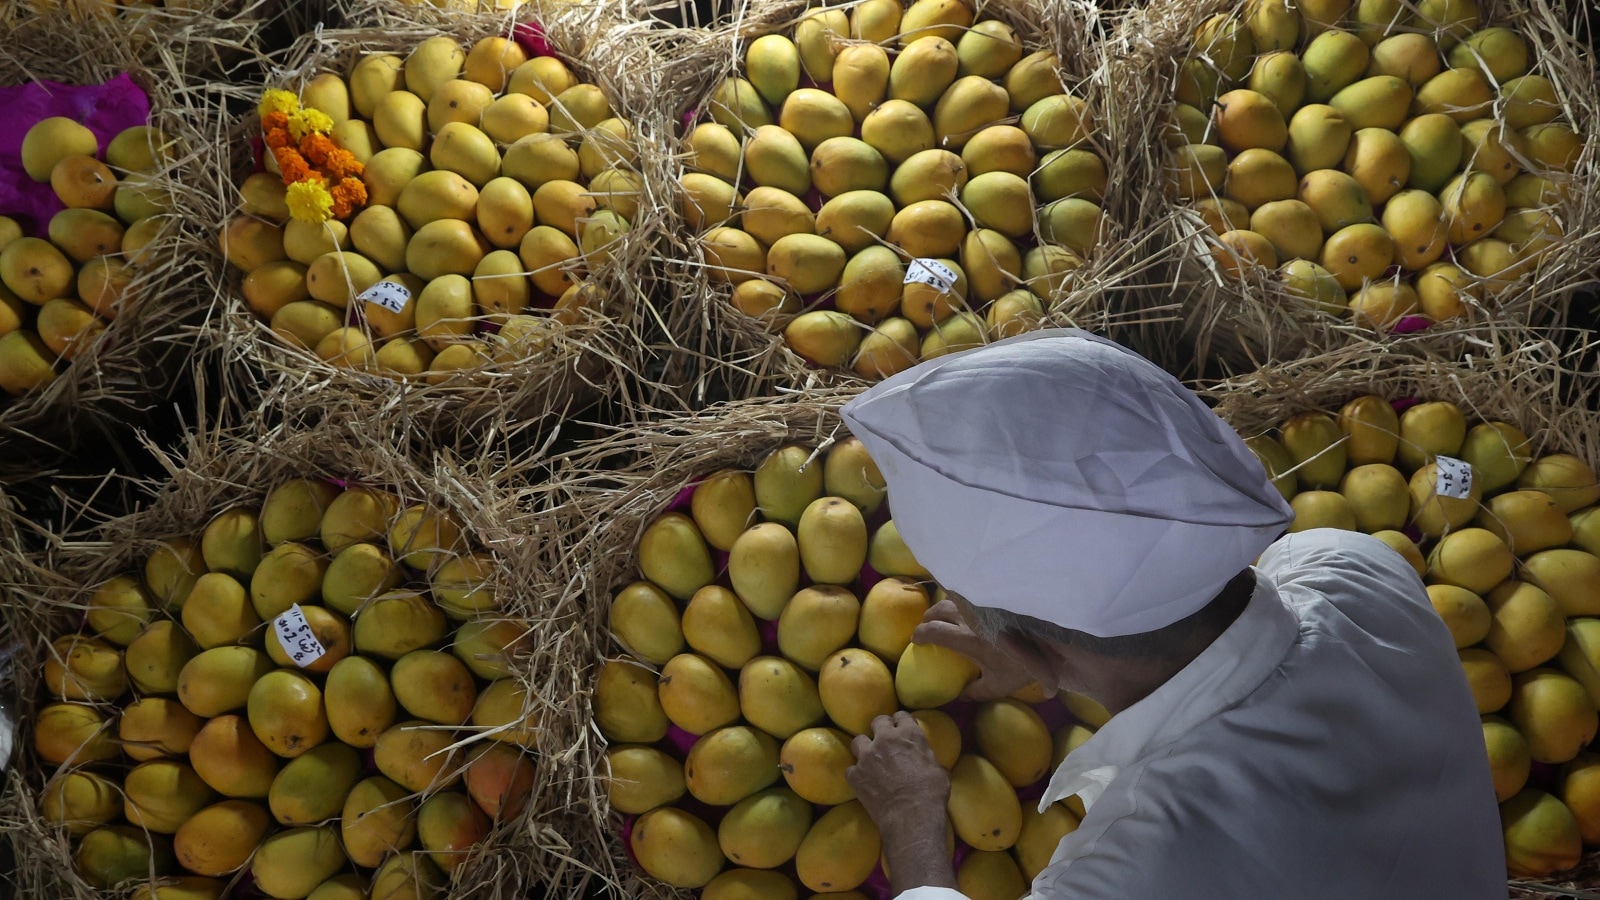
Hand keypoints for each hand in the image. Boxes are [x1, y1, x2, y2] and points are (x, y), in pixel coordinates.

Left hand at [847, 713, 957, 893]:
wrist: (910, 816)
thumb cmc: (931, 793)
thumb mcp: (939, 771)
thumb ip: (928, 759)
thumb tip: (927, 761)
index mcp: (909, 735)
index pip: (901, 716)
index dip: (901, 722)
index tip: (901, 728)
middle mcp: (885, 739)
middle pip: (878, 722)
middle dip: (881, 728)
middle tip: (885, 740)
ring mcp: (867, 756)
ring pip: (858, 741)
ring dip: (864, 748)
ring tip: (870, 759)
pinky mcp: (855, 774)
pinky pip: (851, 769)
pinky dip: (857, 774)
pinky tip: (864, 782)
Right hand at [913, 598, 1038, 701]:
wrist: (1048, 643)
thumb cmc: (1022, 666)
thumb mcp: (998, 685)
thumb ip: (976, 692)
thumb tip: (960, 697)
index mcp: (966, 639)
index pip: (933, 631)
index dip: (921, 633)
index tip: (916, 639)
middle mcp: (969, 619)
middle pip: (939, 610)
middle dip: (929, 616)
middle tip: (927, 623)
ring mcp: (981, 606)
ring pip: (954, 599)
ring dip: (943, 606)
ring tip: (943, 614)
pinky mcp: (993, 600)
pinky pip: (971, 595)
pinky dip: (961, 598)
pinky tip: (964, 604)